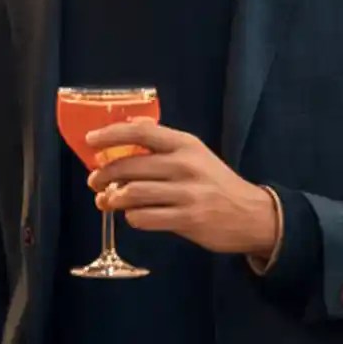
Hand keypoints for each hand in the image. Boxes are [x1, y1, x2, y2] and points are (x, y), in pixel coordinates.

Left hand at [85, 118, 277, 258]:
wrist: (252, 215)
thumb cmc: (215, 183)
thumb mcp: (195, 154)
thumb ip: (164, 142)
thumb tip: (134, 123)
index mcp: (186, 144)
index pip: (141, 132)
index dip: (111, 134)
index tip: (90, 141)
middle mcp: (185, 166)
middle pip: (129, 166)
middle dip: (103, 175)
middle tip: (94, 181)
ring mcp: (187, 194)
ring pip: (132, 193)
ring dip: (111, 199)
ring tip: (106, 201)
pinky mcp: (187, 220)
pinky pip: (144, 218)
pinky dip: (131, 217)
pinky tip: (133, 215)